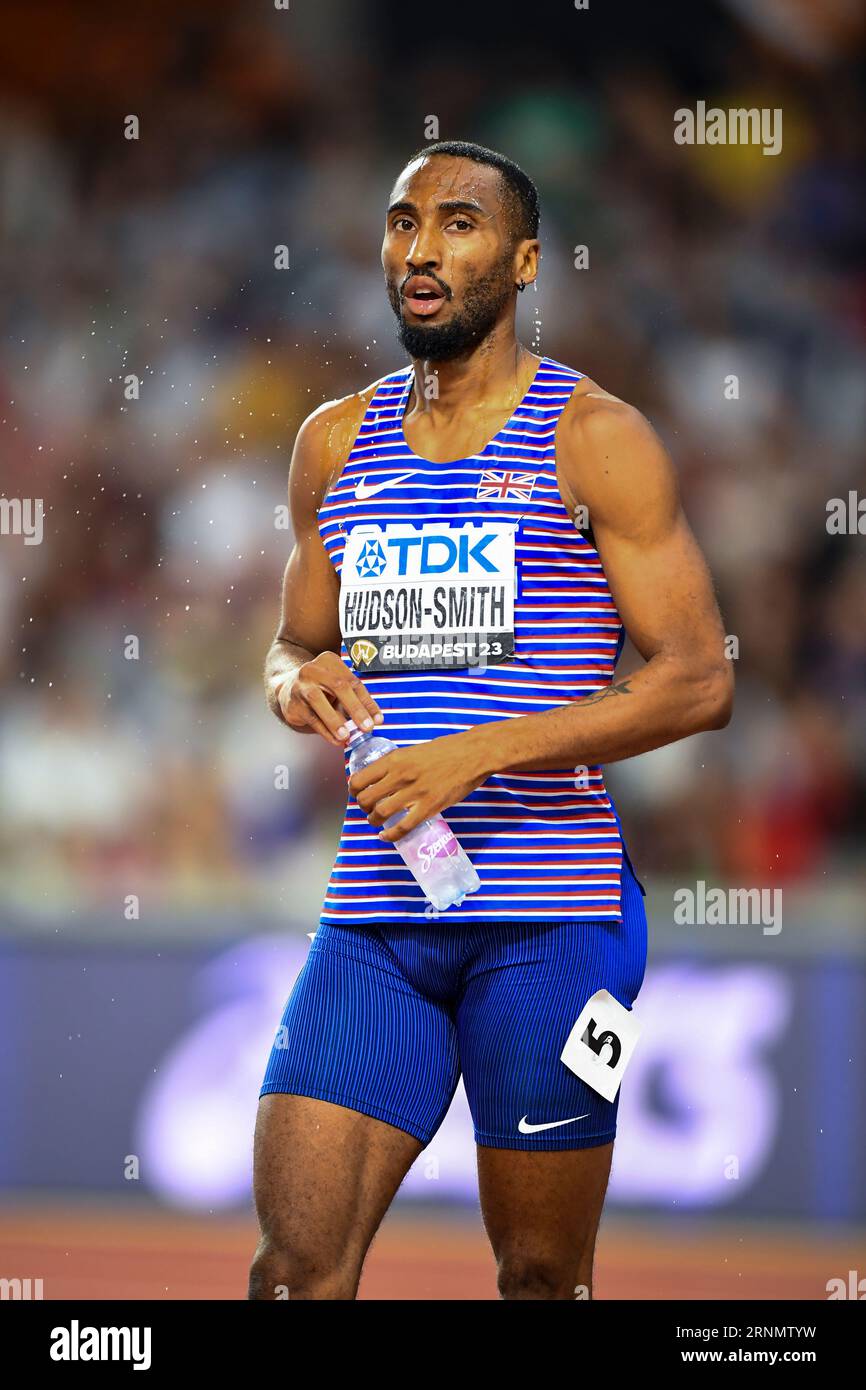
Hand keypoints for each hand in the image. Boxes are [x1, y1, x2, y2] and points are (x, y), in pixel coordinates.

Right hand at [277, 651, 382, 746]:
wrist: (287, 690)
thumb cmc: (320, 689)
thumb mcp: (338, 689)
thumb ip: (356, 701)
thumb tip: (375, 720)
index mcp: (330, 661)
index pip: (353, 682)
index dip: (367, 702)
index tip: (377, 720)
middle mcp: (314, 669)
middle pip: (338, 686)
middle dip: (355, 708)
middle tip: (366, 727)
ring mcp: (300, 685)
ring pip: (318, 701)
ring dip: (335, 721)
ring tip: (346, 736)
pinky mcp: (292, 703)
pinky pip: (310, 718)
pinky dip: (325, 731)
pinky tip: (335, 739)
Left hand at [348, 730, 490, 841]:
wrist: (474, 754)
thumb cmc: (447, 750)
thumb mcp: (414, 750)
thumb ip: (398, 764)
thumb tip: (385, 778)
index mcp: (394, 759)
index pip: (359, 779)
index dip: (354, 790)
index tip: (358, 794)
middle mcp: (400, 775)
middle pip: (365, 799)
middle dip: (363, 808)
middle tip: (369, 809)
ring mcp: (414, 792)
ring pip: (379, 814)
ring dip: (373, 821)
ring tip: (377, 822)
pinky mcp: (429, 807)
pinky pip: (402, 827)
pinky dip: (390, 835)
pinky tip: (386, 836)